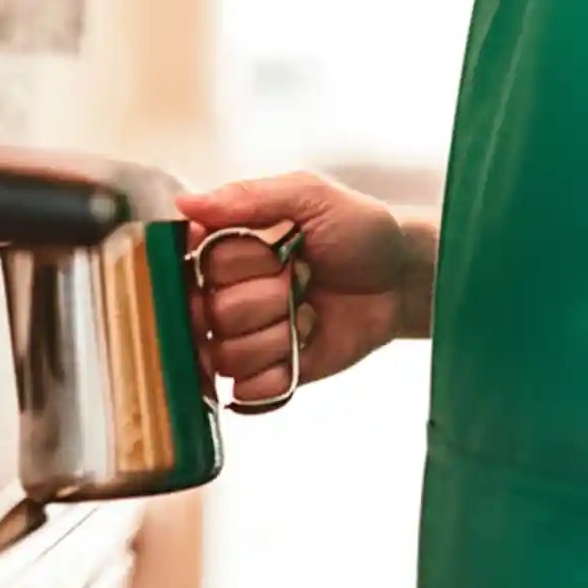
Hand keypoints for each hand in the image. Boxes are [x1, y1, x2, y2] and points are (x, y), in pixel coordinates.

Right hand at [177, 172, 410, 407]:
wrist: (402, 278)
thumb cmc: (358, 230)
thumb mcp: (310, 196)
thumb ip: (248, 197)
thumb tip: (186, 203)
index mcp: (226, 250)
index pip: (192, 268)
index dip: (235, 266)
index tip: (270, 254)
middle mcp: (226, 295)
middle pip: (209, 316)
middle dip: (265, 299)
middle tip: (301, 279)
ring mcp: (247, 337)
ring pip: (226, 356)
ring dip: (276, 337)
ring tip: (306, 314)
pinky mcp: (270, 373)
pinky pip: (248, 391)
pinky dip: (278, 375)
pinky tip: (303, 348)